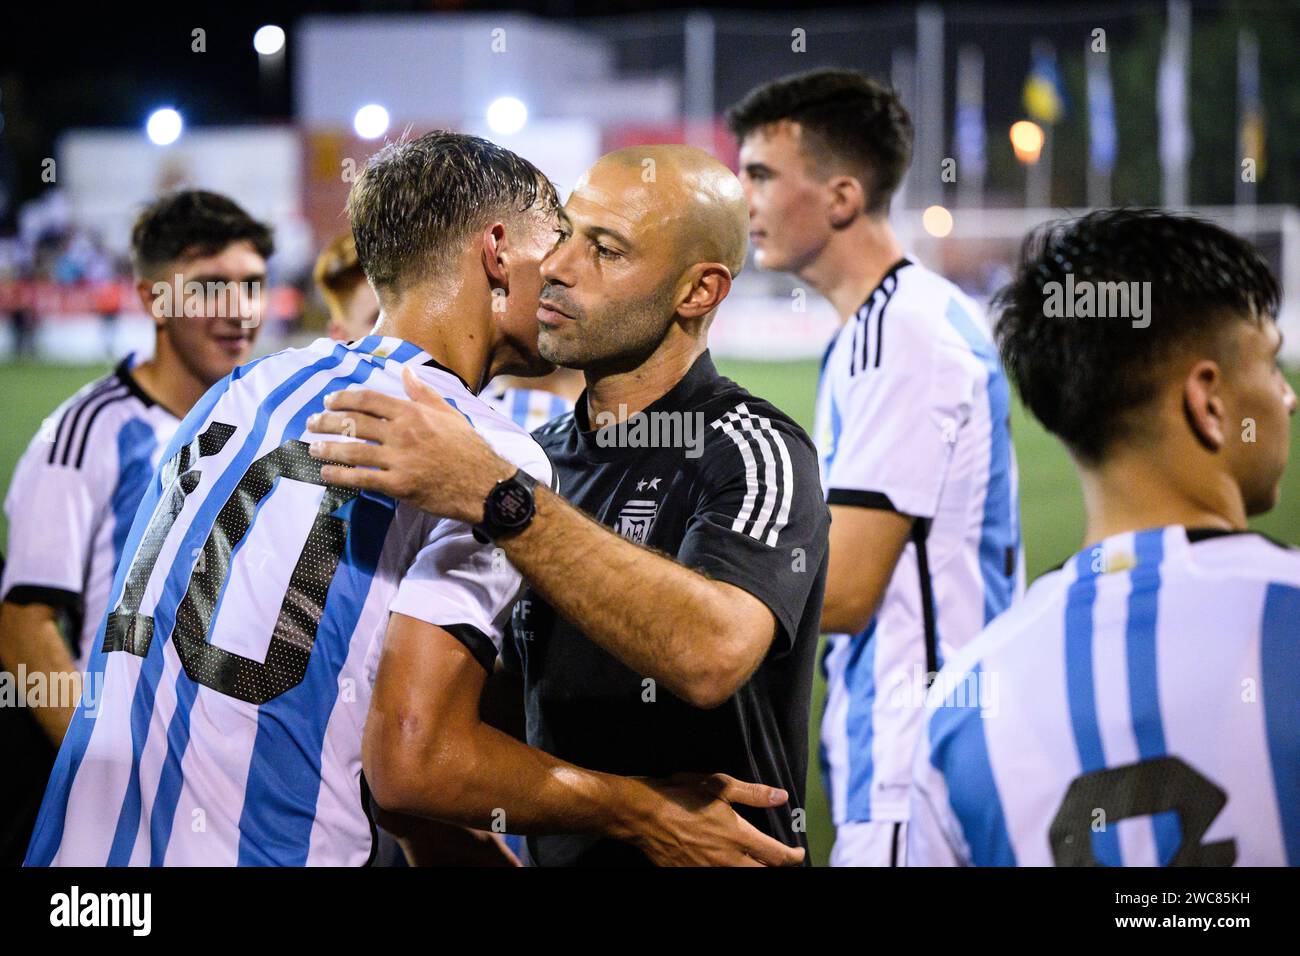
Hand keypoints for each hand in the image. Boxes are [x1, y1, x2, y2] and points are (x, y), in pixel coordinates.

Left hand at [306, 366, 515, 523]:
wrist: (484, 484)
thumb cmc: (468, 448)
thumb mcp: (449, 413)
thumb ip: (423, 392)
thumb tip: (407, 371)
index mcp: (412, 413)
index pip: (369, 400)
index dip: (344, 398)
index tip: (329, 400)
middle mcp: (402, 433)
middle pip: (354, 423)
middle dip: (327, 421)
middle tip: (312, 423)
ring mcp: (399, 459)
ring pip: (352, 450)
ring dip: (327, 448)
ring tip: (312, 448)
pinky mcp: (399, 485)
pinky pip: (362, 478)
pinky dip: (340, 475)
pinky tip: (326, 473)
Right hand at [632, 773, 804, 866]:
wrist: (643, 815)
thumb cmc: (680, 796)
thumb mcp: (719, 786)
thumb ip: (753, 794)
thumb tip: (781, 797)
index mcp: (739, 837)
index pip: (778, 856)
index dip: (793, 856)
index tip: (798, 852)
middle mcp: (728, 860)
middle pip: (763, 873)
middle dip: (776, 868)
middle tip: (780, 861)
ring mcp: (709, 871)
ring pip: (742, 878)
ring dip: (753, 871)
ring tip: (756, 863)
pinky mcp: (691, 874)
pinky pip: (716, 878)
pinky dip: (728, 872)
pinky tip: (726, 864)